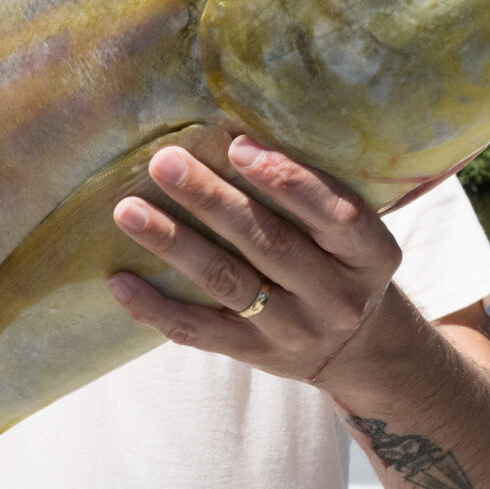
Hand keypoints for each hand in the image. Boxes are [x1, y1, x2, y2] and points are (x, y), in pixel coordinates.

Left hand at [106, 136, 402, 382]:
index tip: (237, 146)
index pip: (336, 214)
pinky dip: (155, 307)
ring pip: (227, 282)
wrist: (359, 350)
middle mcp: (337, 296)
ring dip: (173, 243)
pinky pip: (198, 332)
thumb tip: (232, 134)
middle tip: (164, 162)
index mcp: (370, 254)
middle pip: (269, 243)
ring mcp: (294, 330)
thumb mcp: (352, 233)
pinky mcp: (255, 355)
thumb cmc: (342, 263)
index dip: (288, 180)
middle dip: (211, 199)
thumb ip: (311, 194)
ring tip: (128, 210)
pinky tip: (120, 280)